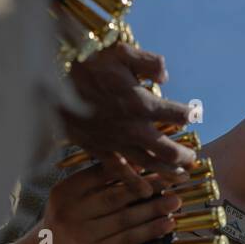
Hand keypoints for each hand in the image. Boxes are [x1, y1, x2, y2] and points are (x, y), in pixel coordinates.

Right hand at [35, 161, 179, 243]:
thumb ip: (95, 184)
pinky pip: (128, 238)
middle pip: (116, 195)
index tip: (154, 161)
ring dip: (154, 208)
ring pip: (125, 217)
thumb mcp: (70, 199)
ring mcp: (83, 232)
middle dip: (148, 186)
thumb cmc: (67, 222)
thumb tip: (137, 165)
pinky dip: (150, 230)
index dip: (130, 167)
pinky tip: (167, 223)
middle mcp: (72, 210)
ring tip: (175, 200)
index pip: (101, 173)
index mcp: (66, 190)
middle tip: (172, 178)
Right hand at [60, 42, 197, 178]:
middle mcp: (133, 128)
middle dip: (183, 156)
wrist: (50, 78)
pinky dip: (134, 183)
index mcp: (143, 103)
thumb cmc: (88, 61)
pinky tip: (145, 191)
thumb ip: (149, 63)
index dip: (189, 115)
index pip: (177, 115)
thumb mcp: (123, 51)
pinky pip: (119, 172)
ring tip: (179, 176)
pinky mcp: (98, 149)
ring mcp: (116, 142)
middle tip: (192, 159)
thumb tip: (165, 76)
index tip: (193, 116)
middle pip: (167, 150)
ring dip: (167, 172)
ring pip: (148, 165)